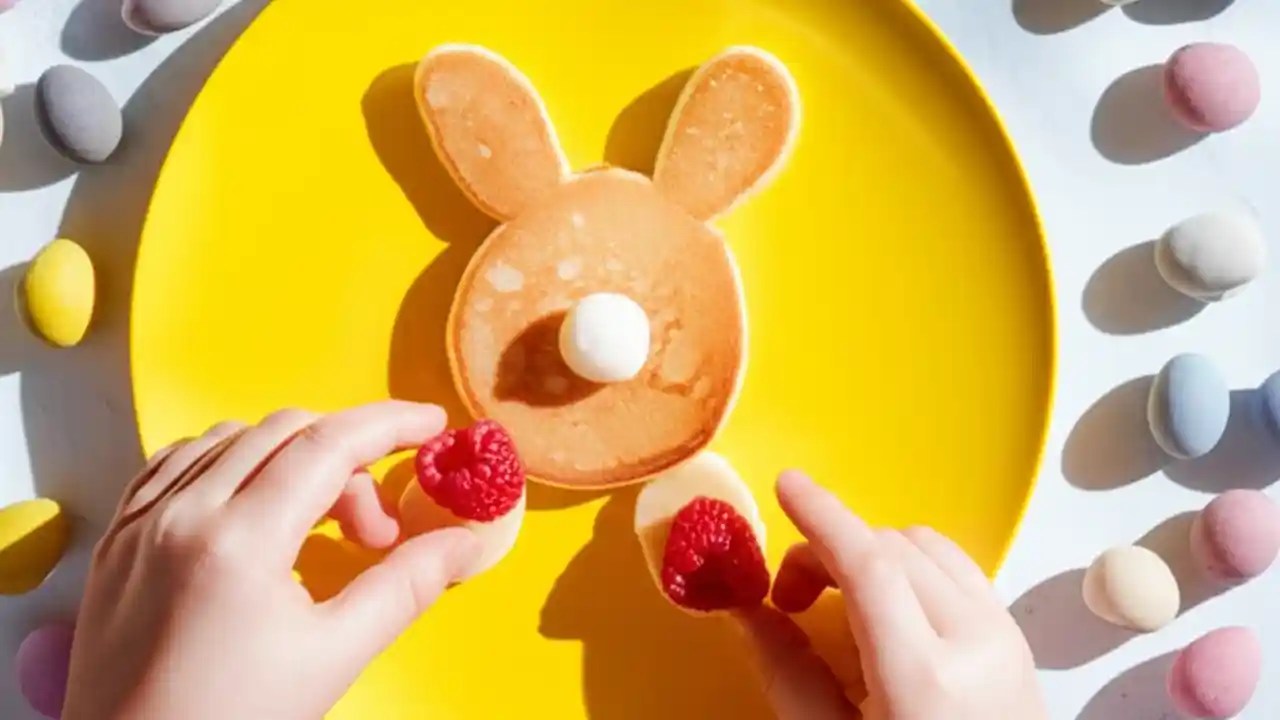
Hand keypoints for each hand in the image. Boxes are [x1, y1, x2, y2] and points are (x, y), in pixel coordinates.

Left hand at [62, 402, 480, 719]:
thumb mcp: (334, 656)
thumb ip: (406, 586)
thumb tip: (466, 540)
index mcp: (239, 540)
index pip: (328, 445)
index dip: (390, 424)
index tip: (432, 426)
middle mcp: (182, 513)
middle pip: (284, 433)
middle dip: (348, 458)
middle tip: (376, 529)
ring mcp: (140, 522)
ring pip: (230, 438)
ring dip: (288, 458)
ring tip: (314, 524)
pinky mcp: (116, 538)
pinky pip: (177, 463)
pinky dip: (228, 463)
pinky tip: (250, 505)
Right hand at [737, 471, 1046, 719]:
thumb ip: (789, 673)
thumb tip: (744, 608)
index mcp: (924, 679)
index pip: (870, 564)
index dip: (822, 516)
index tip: (785, 486)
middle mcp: (977, 644)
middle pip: (893, 548)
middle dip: (830, 553)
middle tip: (789, 600)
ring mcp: (1006, 639)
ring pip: (928, 547)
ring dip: (874, 557)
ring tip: (840, 607)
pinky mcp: (1018, 641)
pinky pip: (959, 571)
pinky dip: (912, 571)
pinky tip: (888, 611)